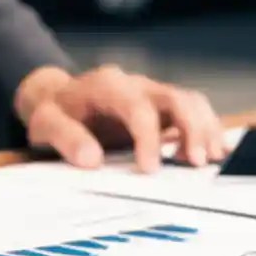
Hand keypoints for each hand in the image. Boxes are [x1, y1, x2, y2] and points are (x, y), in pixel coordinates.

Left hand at [15, 65, 225, 171]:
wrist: (57, 99)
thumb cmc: (54, 111)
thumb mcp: (45, 123)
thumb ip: (65, 138)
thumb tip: (91, 159)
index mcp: (107, 86)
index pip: (138, 107)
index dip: (148, 138)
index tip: (149, 169)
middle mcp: (135, 85)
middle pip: (175, 97)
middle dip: (192, 128)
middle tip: (197, 163)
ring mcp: (151, 95)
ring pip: (190, 102)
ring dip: (204, 129)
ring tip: (208, 161)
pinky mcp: (161, 108)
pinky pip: (192, 111)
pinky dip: (205, 130)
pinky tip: (211, 154)